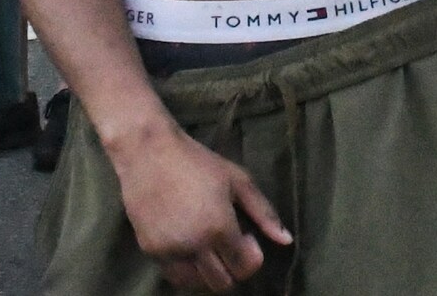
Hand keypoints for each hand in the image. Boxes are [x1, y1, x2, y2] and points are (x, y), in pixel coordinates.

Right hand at [109, 121, 291, 291]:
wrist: (149, 154)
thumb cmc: (198, 163)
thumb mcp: (239, 181)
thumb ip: (265, 213)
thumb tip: (287, 240)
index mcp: (219, 227)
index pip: (244, 267)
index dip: (252, 257)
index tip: (247, 238)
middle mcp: (194, 245)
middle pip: (222, 283)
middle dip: (233, 269)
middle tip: (231, 245)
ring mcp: (169, 251)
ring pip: (196, 284)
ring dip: (209, 272)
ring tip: (210, 246)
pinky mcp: (150, 252)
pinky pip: (174, 275)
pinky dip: (187, 269)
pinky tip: (191, 246)